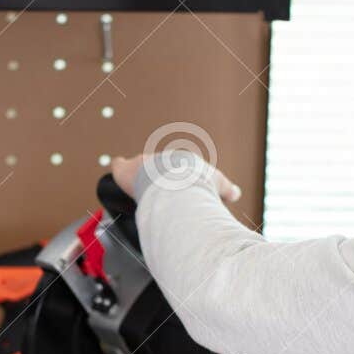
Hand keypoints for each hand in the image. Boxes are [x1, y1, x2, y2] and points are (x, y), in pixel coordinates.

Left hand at [109, 153, 242, 203]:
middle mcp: (162, 160)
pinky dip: (118, 167)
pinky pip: (119, 166)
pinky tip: (117, 168)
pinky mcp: (126, 171)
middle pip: (157, 167)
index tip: (178, 187)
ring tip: (136, 184)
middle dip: (156, 175)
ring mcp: (143, 164)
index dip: (178, 178)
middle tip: (155, 188)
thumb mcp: (219, 185)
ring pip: (138, 167)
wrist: (178, 184)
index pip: (179, 169)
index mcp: (181, 161)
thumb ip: (227, 189)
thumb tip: (236, 193)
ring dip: (137, 174)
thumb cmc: (198, 186)